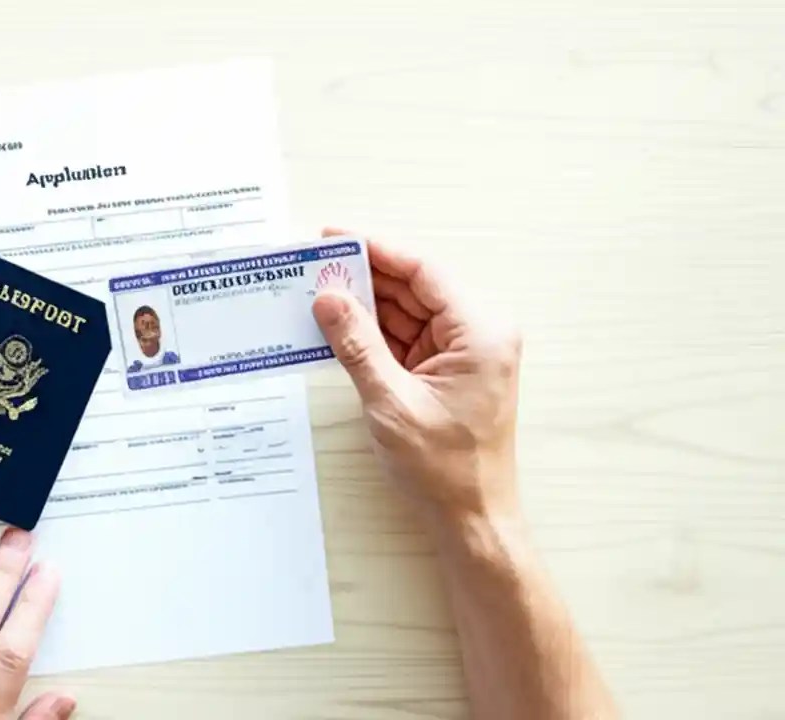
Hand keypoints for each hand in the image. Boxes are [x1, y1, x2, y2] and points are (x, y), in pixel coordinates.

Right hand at [311, 228, 522, 524]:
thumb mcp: (390, 402)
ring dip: (365, 304)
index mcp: (481, 331)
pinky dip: (373, 332)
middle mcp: (479, 332)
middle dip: (364, 277)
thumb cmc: (446, 469)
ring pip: (406, 310)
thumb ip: (357, 345)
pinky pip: (406, 336)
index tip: (334, 237)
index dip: (376, 249)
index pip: (423, 271)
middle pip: (414, 286)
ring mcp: (464, 350)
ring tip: (317, 294)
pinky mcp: (447, 368)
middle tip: (314, 267)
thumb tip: (328, 299)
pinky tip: (338, 326)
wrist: (471, 517)